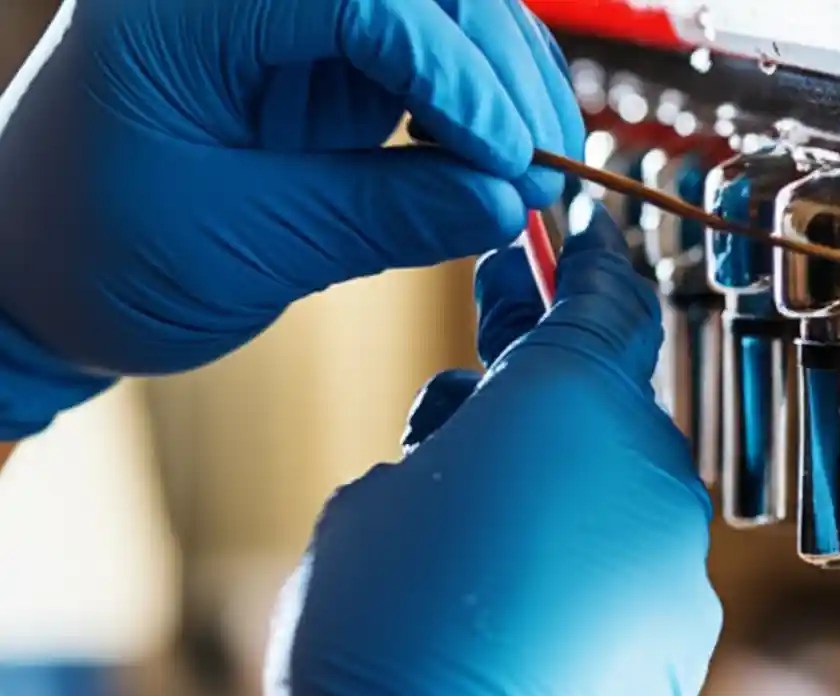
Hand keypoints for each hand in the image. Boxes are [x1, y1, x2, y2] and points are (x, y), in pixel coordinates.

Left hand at [0, 0, 583, 437]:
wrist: (38, 278)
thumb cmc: (95, 255)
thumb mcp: (238, 245)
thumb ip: (378, 217)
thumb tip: (505, 202)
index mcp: (187, 7)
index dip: (449, 73)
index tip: (507, 159)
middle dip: (495, 69)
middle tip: (542, 167)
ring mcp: (290, 22)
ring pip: (438, 16)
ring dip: (503, 84)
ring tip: (540, 171)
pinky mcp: (323, 63)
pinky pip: (424, 64)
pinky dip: (475, 110)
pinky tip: (506, 160)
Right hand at [264, 209, 721, 695]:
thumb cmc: (384, 634)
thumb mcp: (378, 496)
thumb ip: (443, 434)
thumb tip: (467, 423)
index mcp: (569, 403)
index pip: (603, 296)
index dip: (585, 256)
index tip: (578, 233)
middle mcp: (647, 467)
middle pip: (603, 394)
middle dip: (545, 385)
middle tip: (491, 367)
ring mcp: (675, 553)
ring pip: (618, 480)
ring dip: (560, 480)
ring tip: (480, 525)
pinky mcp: (682, 624)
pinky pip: (635, 556)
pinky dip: (588, 556)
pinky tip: (526, 596)